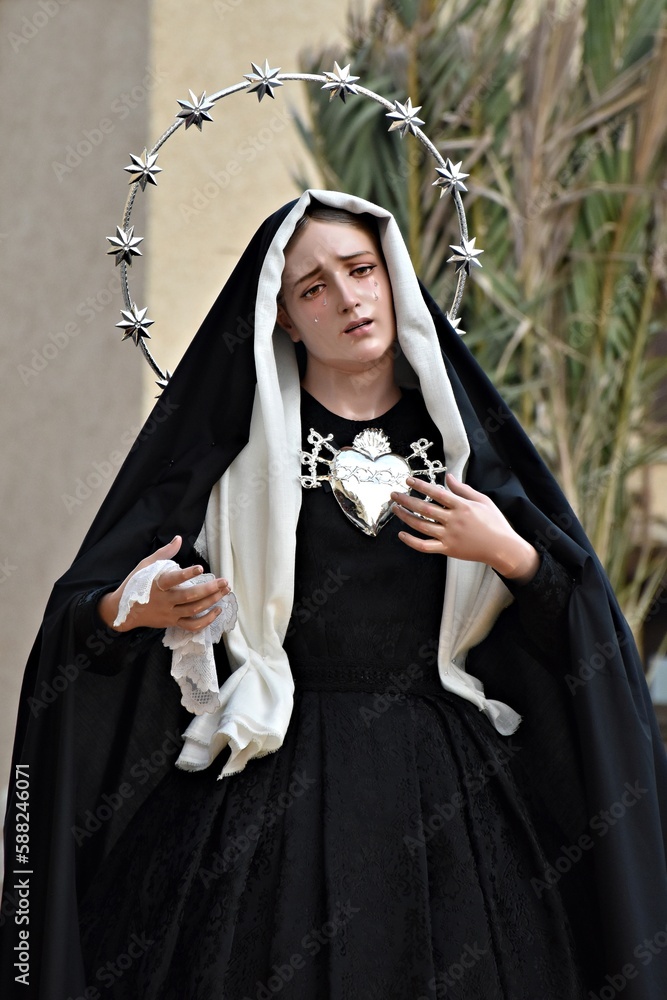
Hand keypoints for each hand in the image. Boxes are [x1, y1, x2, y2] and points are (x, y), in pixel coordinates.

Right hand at [98, 535, 230, 632]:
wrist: (123, 610)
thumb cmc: (135, 583)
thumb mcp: (145, 565)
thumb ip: (165, 553)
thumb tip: (179, 538)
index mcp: (157, 584)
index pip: (173, 579)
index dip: (187, 574)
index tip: (200, 568)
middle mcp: (164, 600)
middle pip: (189, 597)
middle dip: (209, 589)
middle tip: (224, 582)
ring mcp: (169, 613)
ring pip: (193, 610)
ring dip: (212, 601)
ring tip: (225, 591)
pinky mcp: (172, 622)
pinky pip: (191, 625)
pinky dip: (206, 621)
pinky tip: (217, 611)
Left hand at [391, 474, 539, 582]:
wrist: (502, 547)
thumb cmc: (494, 522)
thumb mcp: (483, 501)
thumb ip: (463, 489)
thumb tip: (449, 477)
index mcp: (462, 506)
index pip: (436, 493)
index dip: (421, 486)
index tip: (408, 481)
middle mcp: (453, 521)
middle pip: (424, 509)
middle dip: (406, 500)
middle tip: (393, 494)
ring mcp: (449, 536)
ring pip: (421, 526)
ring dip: (405, 516)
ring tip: (395, 508)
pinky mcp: (447, 549)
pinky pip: (425, 546)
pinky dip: (411, 541)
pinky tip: (401, 534)